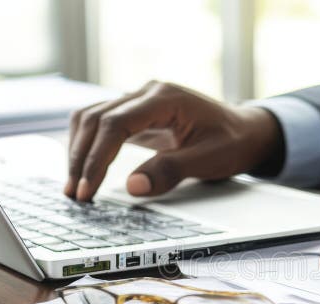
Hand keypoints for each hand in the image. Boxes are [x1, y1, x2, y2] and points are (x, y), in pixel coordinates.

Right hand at [66, 81, 282, 200]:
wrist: (245, 131)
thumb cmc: (232, 143)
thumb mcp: (208, 160)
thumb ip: (171, 171)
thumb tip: (134, 187)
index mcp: (165, 99)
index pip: (115, 124)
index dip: (97, 158)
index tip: (88, 188)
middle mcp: (146, 93)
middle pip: (95, 118)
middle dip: (80, 158)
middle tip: (75, 195)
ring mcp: (139, 101)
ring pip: (91, 118)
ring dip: (78, 151)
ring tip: (74, 187)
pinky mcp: (136, 114)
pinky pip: (100, 124)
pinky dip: (87, 145)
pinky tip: (83, 169)